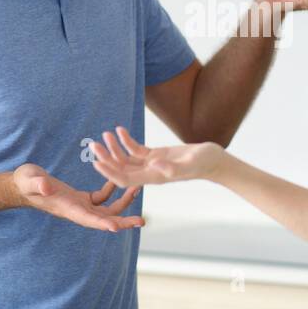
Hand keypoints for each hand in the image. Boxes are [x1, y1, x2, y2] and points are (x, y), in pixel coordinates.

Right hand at [12, 163, 142, 231]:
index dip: (104, 223)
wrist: (22, 184)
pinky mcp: (81, 198)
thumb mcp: (31, 180)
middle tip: (142, 221)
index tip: (119, 227)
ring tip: (137, 190)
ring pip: (106, 209)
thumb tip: (46, 186)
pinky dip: (111, 190)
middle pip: (104, 219)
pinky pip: (101, 197)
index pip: (88, 219)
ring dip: (123, 202)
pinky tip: (118, 179)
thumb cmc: (25, 182)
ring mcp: (80, 205)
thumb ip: (38, 183)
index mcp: (67, 209)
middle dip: (123, 220)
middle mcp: (77, 210)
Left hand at [88, 126, 224, 186]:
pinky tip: (119, 130)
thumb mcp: (189, 164)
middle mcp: (150, 172)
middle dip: (106, 158)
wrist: (214, 161)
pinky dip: (126, 141)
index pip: (125, 178)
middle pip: (121, 168)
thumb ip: (173, 167)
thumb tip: (155, 166)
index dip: (110, 172)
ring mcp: (152, 164)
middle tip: (93, 145)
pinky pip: (136, 150)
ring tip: (104, 134)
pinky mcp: (157, 155)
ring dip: (114, 148)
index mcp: (154, 177)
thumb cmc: (204, 163)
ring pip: (126, 159)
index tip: (96, 163)